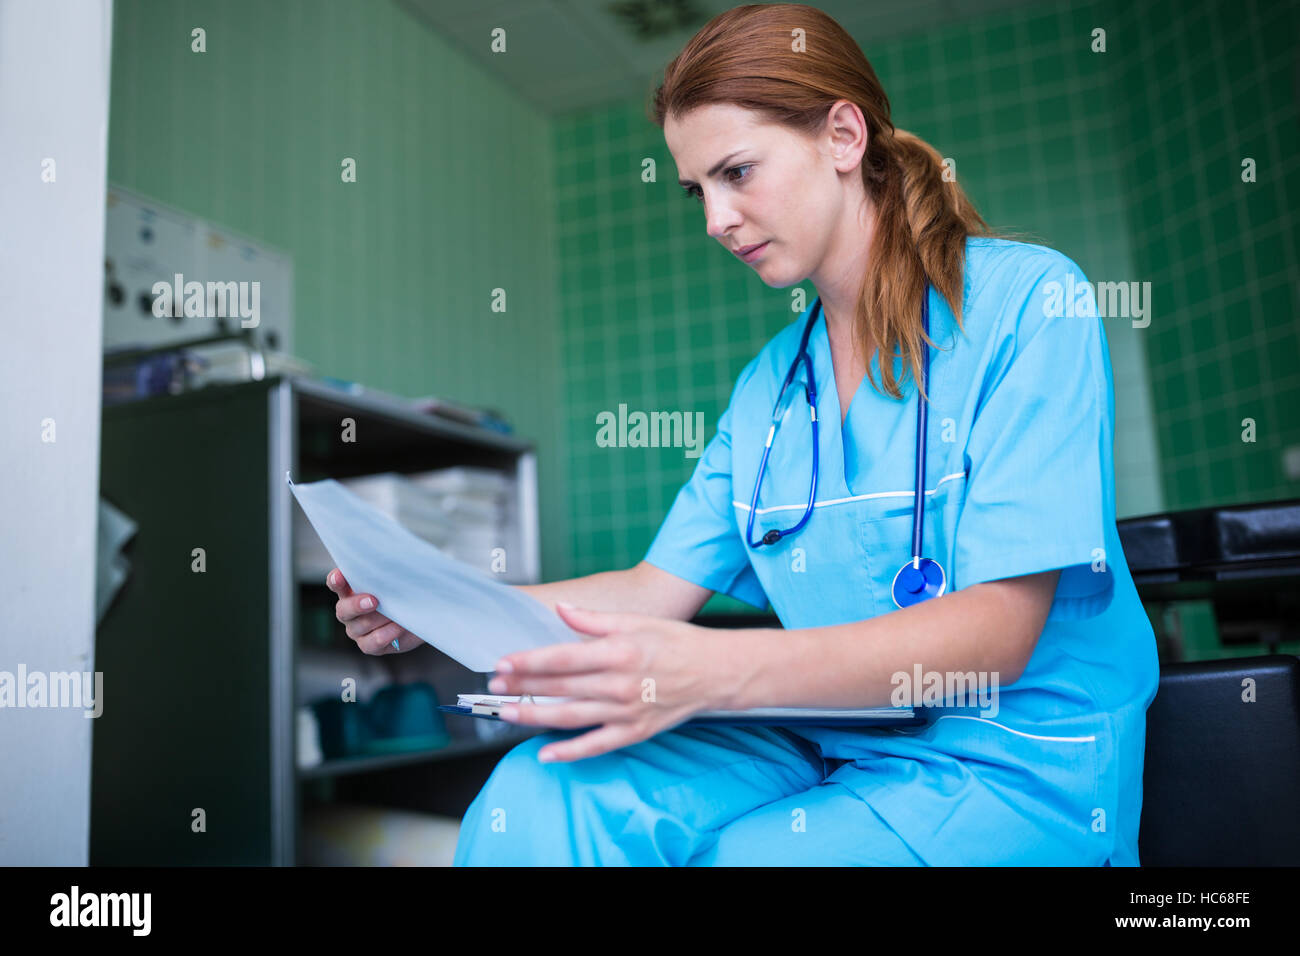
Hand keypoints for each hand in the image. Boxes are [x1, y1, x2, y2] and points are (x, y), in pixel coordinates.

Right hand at [325, 568, 423, 654]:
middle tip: (374, 601)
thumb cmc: (403, 595)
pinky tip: (399, 627)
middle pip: (343, 610)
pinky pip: (373, 642)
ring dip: (381, 619)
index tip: (339, 576)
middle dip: (357, 605)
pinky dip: (388, 634)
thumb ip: (386, 577)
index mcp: (351, 591)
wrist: (419, 617)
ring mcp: (357, 630)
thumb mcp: (396, 583)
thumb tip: (390, 570)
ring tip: (397, 613)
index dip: (335, 580)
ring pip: (361, 626)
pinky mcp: (369, 645)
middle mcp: (349, 611)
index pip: (336, 584)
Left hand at [487, 602, 735, 761]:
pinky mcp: (635, 732)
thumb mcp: (638, 621)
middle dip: (523, 688)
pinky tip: (545, 753)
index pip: (563, 658)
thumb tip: (560, 609)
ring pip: (571, 717)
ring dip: (535, 716)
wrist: (717, 672)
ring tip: (507, 713)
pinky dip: (570, 752)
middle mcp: (620, 684)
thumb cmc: (678, 642)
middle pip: (561, 687)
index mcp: (619, 652)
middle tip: (493, 688)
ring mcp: (627, 712)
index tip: (503, 663)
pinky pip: (596, 746)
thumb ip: (594, 619)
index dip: (529, 662)